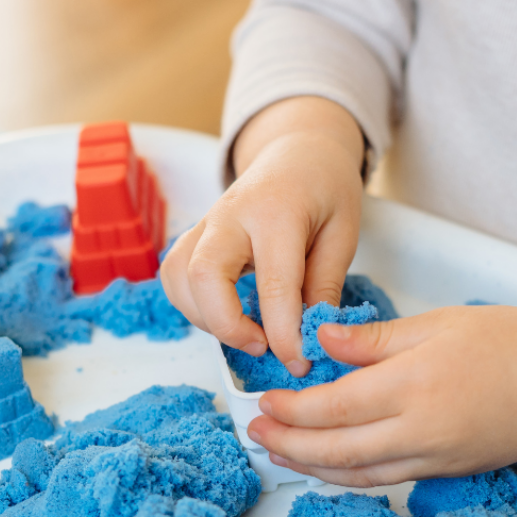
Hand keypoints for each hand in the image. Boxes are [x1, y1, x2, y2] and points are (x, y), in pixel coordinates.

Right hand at [160, 96, 363, 375]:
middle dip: (228, 325)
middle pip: (204, 276)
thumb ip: (325, 284)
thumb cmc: (324, 191)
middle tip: (263, 346)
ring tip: (248, 332)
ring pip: (179, 278)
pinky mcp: (192, 237)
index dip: (284, 333)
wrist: (296, 154)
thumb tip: (313, 336)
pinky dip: (192, 306)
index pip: (273, 283)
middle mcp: (231, 215)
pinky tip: (225, 315)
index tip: (299, 362)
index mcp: (277, 212)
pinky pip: (173, 277)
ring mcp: (204, 224)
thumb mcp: (343, 234)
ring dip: (206, 319)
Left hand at [245, 302, 516, 486]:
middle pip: (336, 450)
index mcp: (414, 385)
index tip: (265, 401)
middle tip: (257, 435)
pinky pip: (387, 481)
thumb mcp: (436, 324)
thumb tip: (321, 339)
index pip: (332, 407)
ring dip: (313, 468)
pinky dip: (351, 477)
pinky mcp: (449, 472)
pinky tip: (331, 468)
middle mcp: (421, 431)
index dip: (291, 409)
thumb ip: (372, 339)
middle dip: (289, 445)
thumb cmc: (512, 341)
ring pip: (358, 475)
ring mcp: (436, 459)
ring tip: (281, 455)